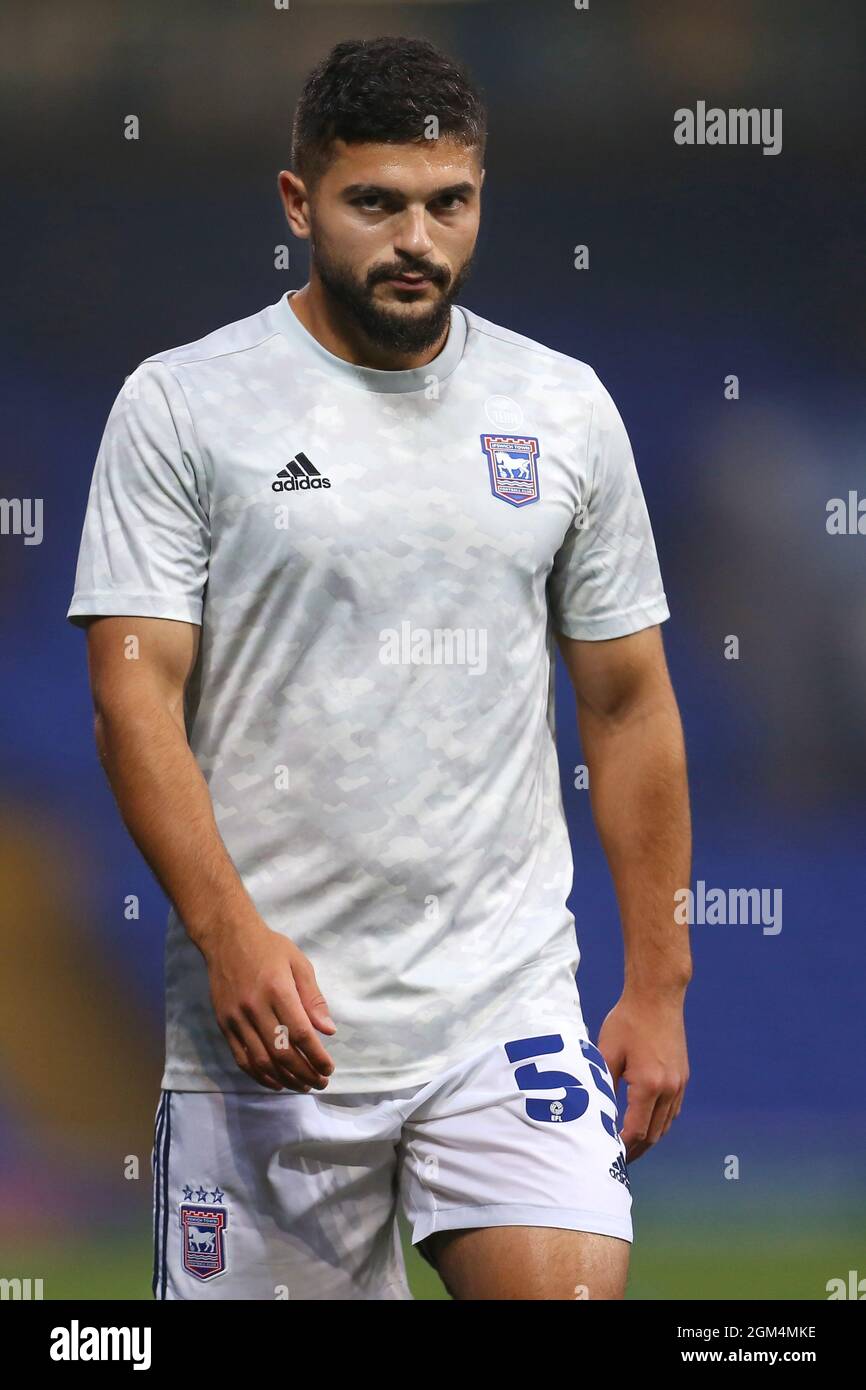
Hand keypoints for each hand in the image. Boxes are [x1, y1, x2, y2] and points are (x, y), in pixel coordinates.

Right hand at [204, 919, 336, 1093]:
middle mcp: (255, 1007)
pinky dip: (259, 1074)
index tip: (329, 1069)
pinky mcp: (224, 1024)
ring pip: (261, 1060)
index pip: (300, 1033)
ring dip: (284, 1079)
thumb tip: (328, 1030)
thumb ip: (313, 998)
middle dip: (304, 1073)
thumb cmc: (269, 947)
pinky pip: (241, 1057)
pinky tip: (275, 1081)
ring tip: (301, 1086)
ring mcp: (236, 1018)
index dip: (316, 1056)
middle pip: (281, 1052)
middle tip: (320, 1083)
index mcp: (277, 990)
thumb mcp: (298, 963)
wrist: (227, 937)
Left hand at [597, 988, 688, 1162]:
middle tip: (617, 1159)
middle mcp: (669, 1089)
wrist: (657, 997)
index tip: (607, 1153)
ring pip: (665, 1125)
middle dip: (635, 1149)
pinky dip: (659, 1123)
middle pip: (653, 1134)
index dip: (621, 1146)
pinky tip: (646, 1125)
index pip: (636, 1130)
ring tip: (630, 1147)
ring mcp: (679, 1084)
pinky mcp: (682, 1076)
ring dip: (649, 1139)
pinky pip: (672, 1110)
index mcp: (649, 1085)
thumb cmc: (628, 1021)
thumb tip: (595, 1111)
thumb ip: (603, 1084)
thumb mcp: (607, 1052)